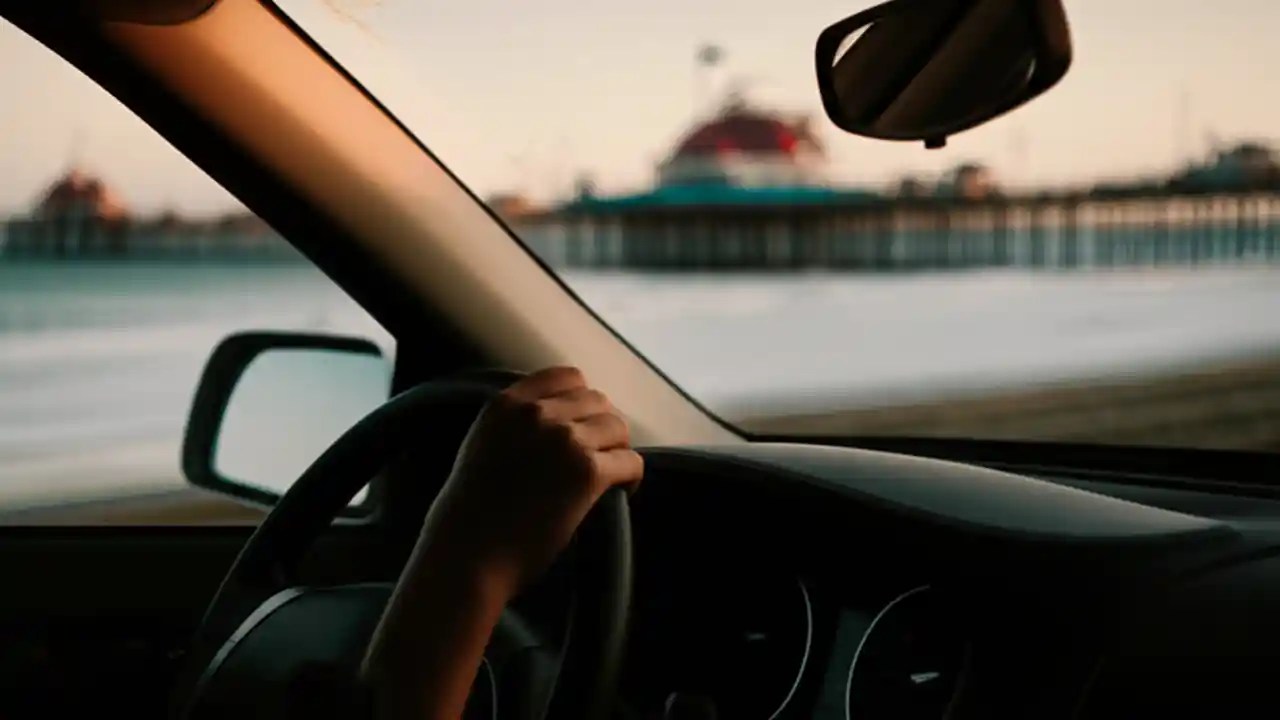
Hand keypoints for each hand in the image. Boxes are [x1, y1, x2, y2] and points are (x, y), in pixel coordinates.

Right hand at [422, 366, 642, 593]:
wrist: (468, 555)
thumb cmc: (469, 515)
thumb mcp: (482, 446)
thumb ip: (515, 425)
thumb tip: (557, 422)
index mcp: (506, 404)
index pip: (565, 377)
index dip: (582, 400)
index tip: (582, 424)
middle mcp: (537, 413)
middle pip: (597, 401)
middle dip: (602, 427)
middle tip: (599, 455)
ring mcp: (565, 439)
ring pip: (618, 427)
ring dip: (617, 449)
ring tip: (610, 474)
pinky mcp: (588, 471)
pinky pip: (630, 461)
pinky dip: (631, 477)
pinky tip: (622, 492)